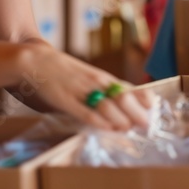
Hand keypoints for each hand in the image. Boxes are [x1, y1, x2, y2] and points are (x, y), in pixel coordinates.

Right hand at [25, 43, 155, 130]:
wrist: (35, 60)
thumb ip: (102, 88)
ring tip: (128, 128)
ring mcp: (80, 90)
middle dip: (136, 111)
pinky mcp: (65, 100)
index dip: (143, 98)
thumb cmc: (63, 70)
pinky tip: (108, 127)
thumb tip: (122, 102)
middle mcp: (94, 83)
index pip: (128, 87)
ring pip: (106, 105)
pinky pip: (84, 112)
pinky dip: (98, 121)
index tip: (153, 108)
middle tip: (145, 124)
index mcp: (101, 77)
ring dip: (120, 118)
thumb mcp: (87, 76)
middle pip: (122, 97)